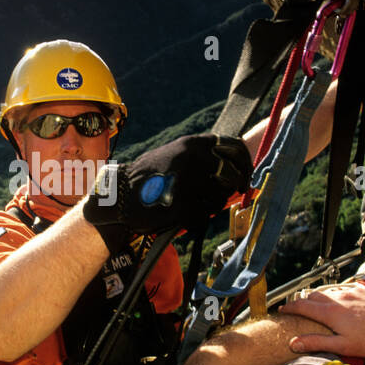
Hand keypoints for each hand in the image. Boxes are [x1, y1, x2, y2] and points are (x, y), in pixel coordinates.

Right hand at [81, 134, 250, 234]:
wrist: (119, 195)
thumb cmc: (148, 178)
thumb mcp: (174, 155)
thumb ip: (201, 158)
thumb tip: (234, 169)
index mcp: (193, 143)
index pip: (235, 147)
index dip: (245, 164)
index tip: (244, 175)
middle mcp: (193, 158)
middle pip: (232, 176)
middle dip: (232, 189)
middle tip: (226, 195)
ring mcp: (188, 181)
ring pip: (219, 199)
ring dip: (210, 206)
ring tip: (192, 205)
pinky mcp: (181, 205)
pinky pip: (202, 217)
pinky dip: (194, 221)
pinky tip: (180, 216)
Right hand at [277, 282, 364, 359]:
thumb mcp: (343, 346)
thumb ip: (317, 342)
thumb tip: (294, 343)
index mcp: (331, 312)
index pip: (302, 305)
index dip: (290, 307)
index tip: (283, 309)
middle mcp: (340, 298)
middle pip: (315, 295)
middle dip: (305, 301)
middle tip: (300, 309)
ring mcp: (355, 291)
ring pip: (332, 291)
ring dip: (323, 297)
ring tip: (321, 306)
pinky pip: (347, 288)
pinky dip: (339, 294)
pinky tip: (345, 301)